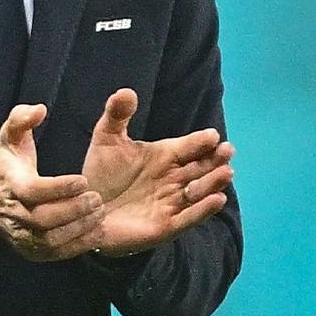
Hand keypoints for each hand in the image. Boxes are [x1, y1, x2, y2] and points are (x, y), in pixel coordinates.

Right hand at [0, 104, 108, 261]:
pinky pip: (55, 253)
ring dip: (78, 228)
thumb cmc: (9, 165)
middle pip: (44, 218)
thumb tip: (39, 109)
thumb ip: (21, 118)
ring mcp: (22, 236)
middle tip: (98, 198)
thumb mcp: (10, 137)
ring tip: (100, 213)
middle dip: (73, 209)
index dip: (58, 188)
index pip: (33, 191)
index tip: (83, 179)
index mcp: (11, 186)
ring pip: (51, 239)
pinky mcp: (31, 251)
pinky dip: (77, 245)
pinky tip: (96, 232)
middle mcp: (15, 215)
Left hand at [81, 89, 234, 257]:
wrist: (88, 207)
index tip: (212, 135)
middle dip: (216, 160)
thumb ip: (117, 115)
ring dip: (213, 183)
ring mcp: (172, 201)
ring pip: (200, 191)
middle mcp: (174, 178)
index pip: (190, 146)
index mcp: (166, 155)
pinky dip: (203, 210)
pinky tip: (217, 200)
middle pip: (202, 167)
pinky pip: (189, 217)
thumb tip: (126, 91)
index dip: (201, 141)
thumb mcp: (107, 139)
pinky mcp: (166, 225)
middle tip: (228, 151)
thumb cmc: (102, 172)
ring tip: (226, 173)